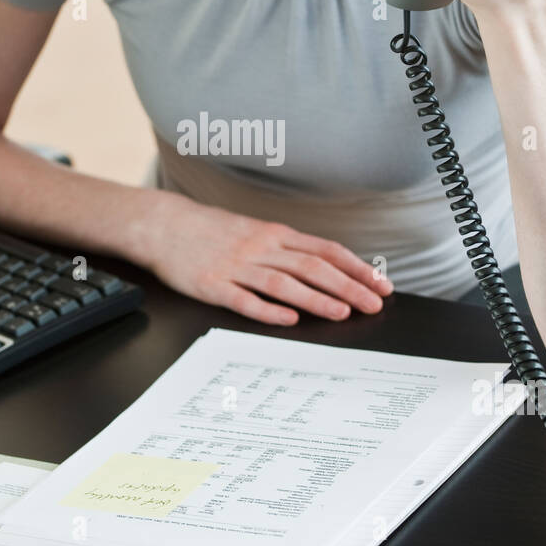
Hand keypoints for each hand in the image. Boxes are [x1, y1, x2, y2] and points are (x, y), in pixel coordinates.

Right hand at [140, 193, 392, 325]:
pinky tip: (287, 320)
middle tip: (374, 304)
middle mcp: (260, 248)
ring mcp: (236, 266)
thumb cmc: (212, 231)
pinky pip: (243, 299)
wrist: (163, 225)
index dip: (356, 267)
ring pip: (283, 283)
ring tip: (341, 312)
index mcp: (274, 234)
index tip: (381, 284)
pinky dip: (267, 310)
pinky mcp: (212, 285)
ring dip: (315, 299)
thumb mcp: (255, 231)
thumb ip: (287, 249)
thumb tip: (326, 267)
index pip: (326, 250)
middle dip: (348, 286)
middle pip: (312, 266)